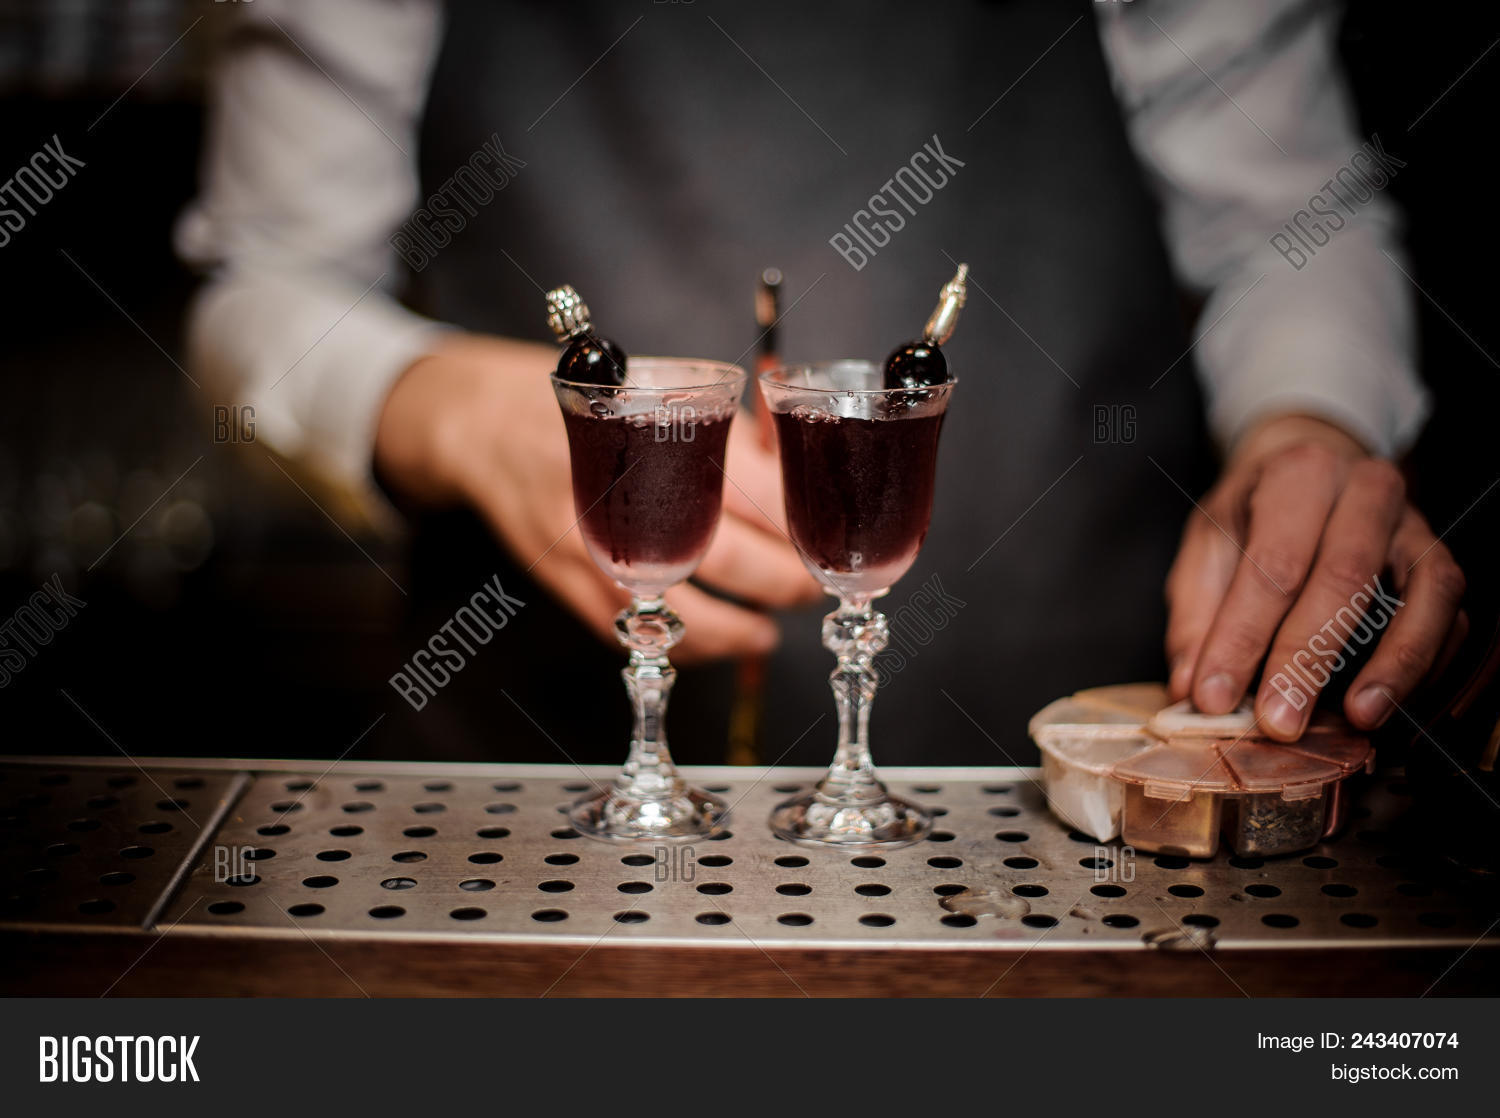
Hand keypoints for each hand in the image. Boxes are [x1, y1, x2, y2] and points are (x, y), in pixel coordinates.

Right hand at [374, 333, 819, 662]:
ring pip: (676, 610)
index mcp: (654, 435)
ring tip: (766, 634)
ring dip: (734, 631)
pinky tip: (711, 645)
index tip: (829, 543)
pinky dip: (678, 647)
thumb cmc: (589, 403)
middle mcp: (621, 492)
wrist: (485, 422)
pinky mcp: (564, 579)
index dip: (798, 529)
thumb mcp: (664, 394)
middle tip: (811, 590)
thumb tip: (802, 481)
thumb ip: (729, 437)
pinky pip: (629, 632)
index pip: (749, 492)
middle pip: (725, 556)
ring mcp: (589, 543)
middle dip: (782, 583)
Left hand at [1164, 413, 1466, 739]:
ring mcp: (1413, 523)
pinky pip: (1452, 614)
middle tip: (1278, 721)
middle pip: (1343, 579)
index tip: (1215, 695)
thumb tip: (1190, 684)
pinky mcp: (1439, 558)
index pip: (1272, 566)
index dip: (1242, 637)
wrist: (1312, 466)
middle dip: (1307, 660)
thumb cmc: (1255, 512)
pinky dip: (1429, 662)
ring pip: (1421, 593)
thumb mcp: (1207, 544)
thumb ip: (1196, 614)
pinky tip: (1394, 702)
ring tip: (1359, 717)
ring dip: (1393, 664)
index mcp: (1298, 475)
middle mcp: (1365, 489)